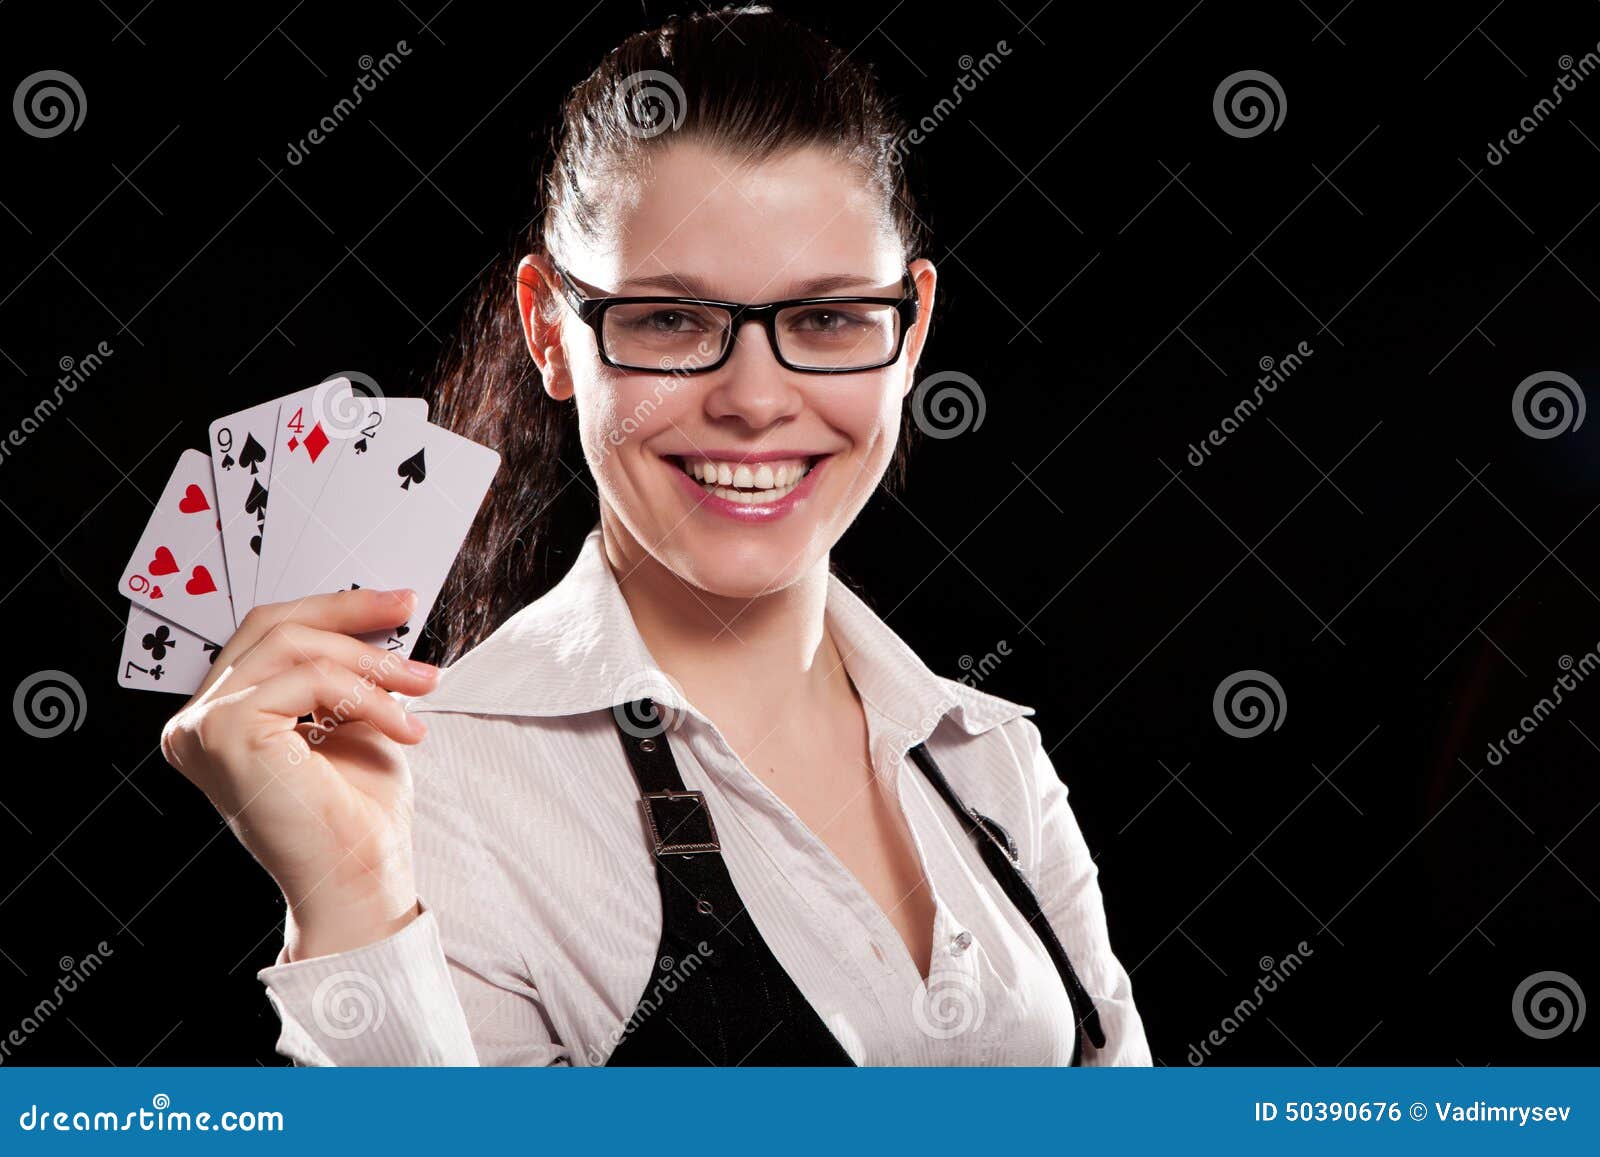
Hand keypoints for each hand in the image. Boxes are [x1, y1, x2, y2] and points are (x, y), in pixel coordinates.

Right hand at [160, 587, 441, 959]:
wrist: (359, 880)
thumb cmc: (356, 815)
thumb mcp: (351, 721)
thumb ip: (343, 673)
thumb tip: (375, 616)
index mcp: (221, 716)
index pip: (268, 635)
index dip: (332, 609)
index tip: (394, 603)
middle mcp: (198, 722)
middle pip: (274, 626)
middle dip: (350, 613)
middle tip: (408, 611)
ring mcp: (203, 727)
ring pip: (296, 646)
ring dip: (372, 662)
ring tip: (422, 685)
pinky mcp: (226, 733)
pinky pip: (309, 680)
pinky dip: (367, 695)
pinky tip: (401, 726)